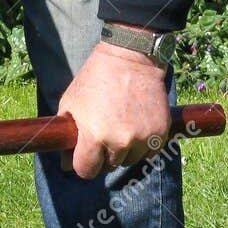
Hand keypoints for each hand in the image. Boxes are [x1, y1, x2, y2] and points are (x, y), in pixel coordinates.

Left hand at [57, 39, 170, 179]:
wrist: (131, 56)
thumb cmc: (96, 78)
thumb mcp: (70, 103)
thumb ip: (67, 135)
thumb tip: (67, 164)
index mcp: (94, 136)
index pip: (86, 171)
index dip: (83, 164)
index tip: (85, 154)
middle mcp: (120, 141)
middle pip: (109, 167)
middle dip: (104, 155)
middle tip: (104, 134)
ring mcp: (143, 137)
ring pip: (130, 160)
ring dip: (125, 150)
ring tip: (122, 125)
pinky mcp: (160, 131)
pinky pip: (149, 152)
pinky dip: (143, 144)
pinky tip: (137, 124)